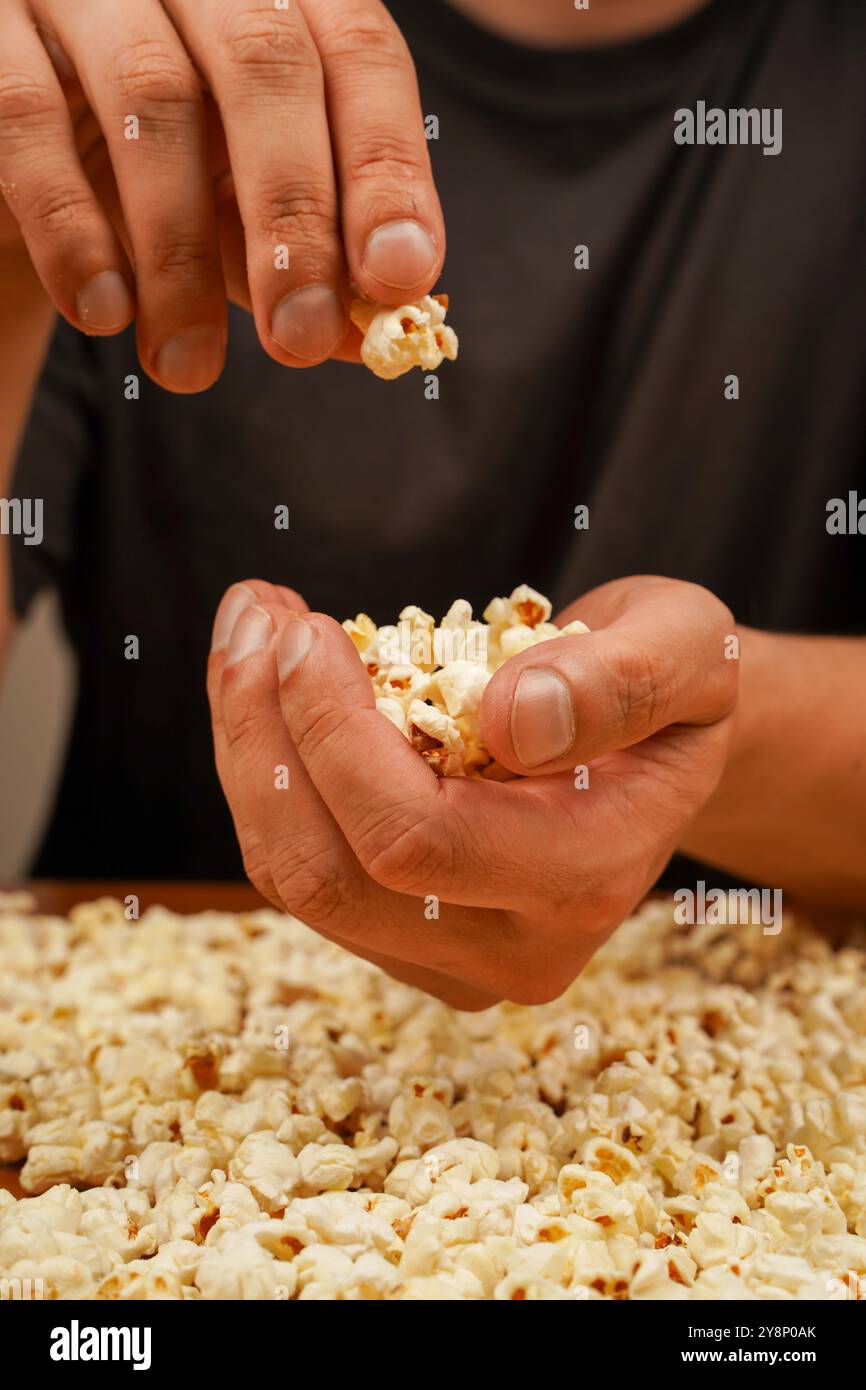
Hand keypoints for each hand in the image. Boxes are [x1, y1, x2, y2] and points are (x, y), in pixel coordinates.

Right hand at [0, 0, 443, 388]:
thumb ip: (309, 258)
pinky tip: (103, 313)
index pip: (357, 53)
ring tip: (187, 367)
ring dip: (180, 253)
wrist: (19, 157)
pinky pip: (26, 114)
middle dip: (294, 217)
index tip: (401, 276)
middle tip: (298, 340)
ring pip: (153, 96)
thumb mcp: (240, 214)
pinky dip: (72, 227)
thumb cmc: (152, 177)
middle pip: (266, 63)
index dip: (387, 165)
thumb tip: (377, 335)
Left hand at [207, 576, 736, 1007]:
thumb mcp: (688, 648)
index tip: (308, 630)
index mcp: (586, 881)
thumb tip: (507, 720)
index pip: (415, 838)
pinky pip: (296, 864)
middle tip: (257, 617)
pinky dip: (264, 767)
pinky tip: (268, 681)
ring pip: (294, 875)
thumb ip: (622, 680)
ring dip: (248, 746)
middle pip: (330, 875)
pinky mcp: (398, 937)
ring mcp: (447, 958)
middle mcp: (511, 951)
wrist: (656, 749)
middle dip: (265, 736)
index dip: (334, 734)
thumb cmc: (672, 687)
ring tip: (251, 632)